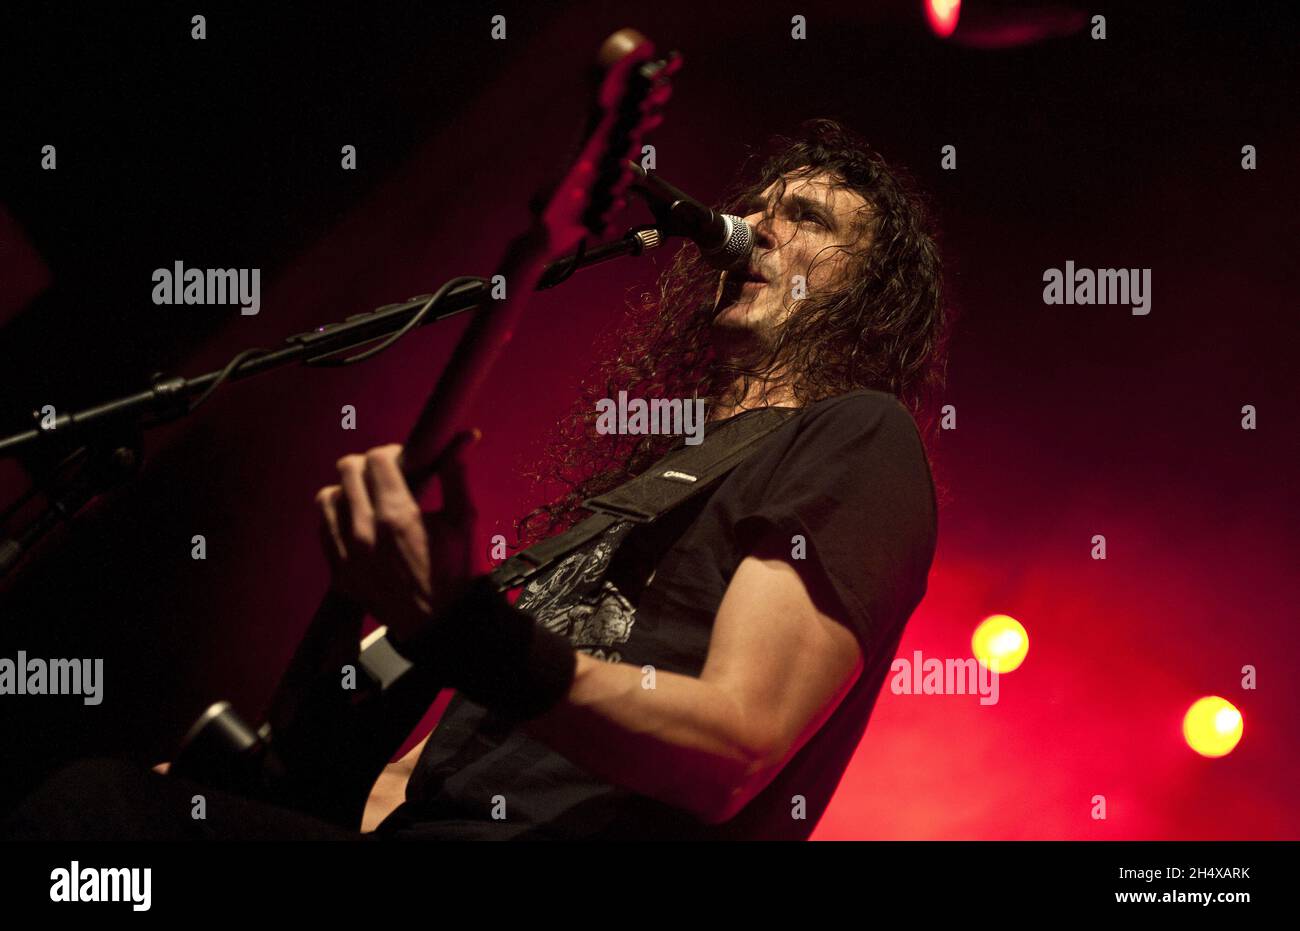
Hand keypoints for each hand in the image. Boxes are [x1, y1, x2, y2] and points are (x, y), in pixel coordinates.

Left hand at [315, 430, 480, 643]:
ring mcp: (347, 554)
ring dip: (346, 492)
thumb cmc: (458, 571)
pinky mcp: (339, 573)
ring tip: (367, 501)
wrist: (442, 624)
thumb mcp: (465, 519)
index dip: (392, 453)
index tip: (404, 463)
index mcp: (397, 515)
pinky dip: (338, 521)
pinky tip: (359, 526)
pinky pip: (323, 530)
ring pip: (326, 498)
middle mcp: (365, 531)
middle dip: (367, 466)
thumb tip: (464, 437)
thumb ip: (457, 474)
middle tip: (385, 477)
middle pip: (346, 470)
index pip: (377, 458)